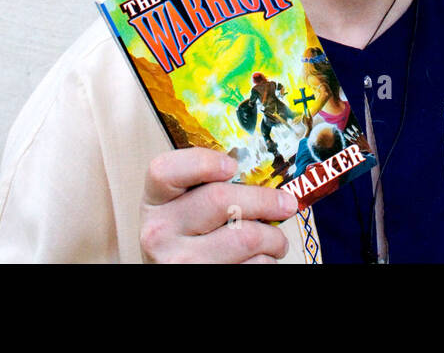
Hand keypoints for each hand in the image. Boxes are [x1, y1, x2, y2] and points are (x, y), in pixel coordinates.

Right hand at [140, 148, 297, 262]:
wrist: (176, 271)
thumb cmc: (189, 236)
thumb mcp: (185, 208)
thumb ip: (208, 187)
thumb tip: (266, 174)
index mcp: (155, 201)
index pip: (165, 171)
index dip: (202, 163)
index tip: (232, 165)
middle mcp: (159, 232)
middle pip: (219, 200)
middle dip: (264, 200)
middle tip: (287, 204)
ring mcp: (179, 261)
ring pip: (245, 237)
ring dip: (274, 238)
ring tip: (277, 240)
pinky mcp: (202, 280)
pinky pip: (252, 266)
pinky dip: (266, 261)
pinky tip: (260, 258)